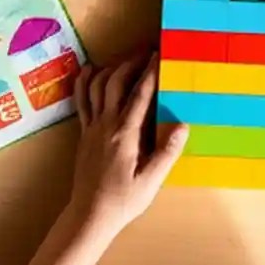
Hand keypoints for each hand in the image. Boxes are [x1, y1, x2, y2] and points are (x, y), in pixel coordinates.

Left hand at [69, 54, 186, 233]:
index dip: (150, 73)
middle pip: (116, 82)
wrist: (90, 214)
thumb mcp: (150, 182)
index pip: (139, 95)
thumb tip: (183, 126)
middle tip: (146, 50)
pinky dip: (85, 82)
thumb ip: (166, 153)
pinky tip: (90, 71)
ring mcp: (91, 128)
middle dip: (131, 62)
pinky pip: (82, 101)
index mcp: (125, 134)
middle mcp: (105, 125)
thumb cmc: (123, 201)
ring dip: (112, 68)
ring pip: (97, 87)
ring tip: (126, 59)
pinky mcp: (84, 134)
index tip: (159, 55)